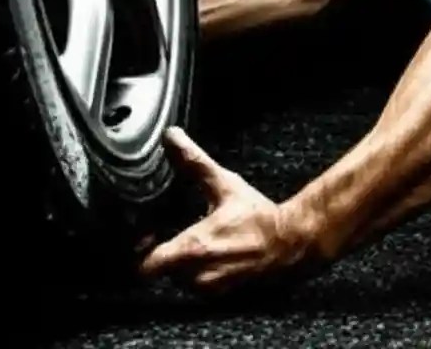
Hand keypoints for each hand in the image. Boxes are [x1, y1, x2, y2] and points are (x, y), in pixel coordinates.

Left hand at [139, 127, 318, 294]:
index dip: (139, 250)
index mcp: (193, 248)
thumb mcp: (223, 184)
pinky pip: (197, 284)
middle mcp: (198, 275)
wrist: (291, 242)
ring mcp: (210, 288)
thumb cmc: (258, 217)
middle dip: (163, 252)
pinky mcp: (221, 293)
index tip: (145, 235)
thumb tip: (171, 137)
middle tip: (169, 231)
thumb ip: (193, 161)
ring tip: (195, 239)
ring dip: (181, 262)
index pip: (145, 267)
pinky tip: (210, 251)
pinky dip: (198, 270)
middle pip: (161, 270)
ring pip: (179, 278)